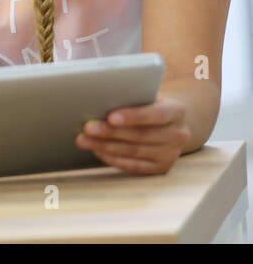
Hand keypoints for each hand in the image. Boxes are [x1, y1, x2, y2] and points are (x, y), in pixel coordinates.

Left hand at [75, 94, 189, 174]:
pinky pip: (134, 166)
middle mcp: (179, 134)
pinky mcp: (161, 168)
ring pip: (134, 152)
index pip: (156, 114)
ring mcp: (171, 154)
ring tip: (84, 140)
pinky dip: (114, 159)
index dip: (133, 116)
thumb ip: (131, 97)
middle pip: (141, 135)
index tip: (111, 117)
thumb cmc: (148, 104)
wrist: (168, 123)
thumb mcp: (146, 95)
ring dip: (106, 146)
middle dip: (111, 132)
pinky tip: (98, 151)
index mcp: (177, 111)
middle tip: (88, 128)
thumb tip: (99, 100)